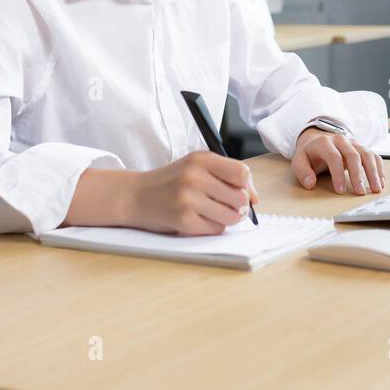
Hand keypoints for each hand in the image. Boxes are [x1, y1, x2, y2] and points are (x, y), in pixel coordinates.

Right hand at [130, 150, 259, 235]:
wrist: (135, 196)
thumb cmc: (170, 182)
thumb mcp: (195, 167)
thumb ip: (225, 175)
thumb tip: (254, 198)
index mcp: (201, 159)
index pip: (242, 173)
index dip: (248, 187)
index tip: (245, 194)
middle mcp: (195, 176)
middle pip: (240, 198)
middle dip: (238, 206)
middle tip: (225, 206)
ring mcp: (188, 199)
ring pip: (231, 216)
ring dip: (226, 219)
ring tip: (211, 213)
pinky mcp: (183, 220)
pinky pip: (216, 229)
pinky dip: (211, 227)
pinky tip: (198, 220)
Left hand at [291, 127, 384, 193]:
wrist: (317, 139)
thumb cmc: (310, 154)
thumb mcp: (299, 161)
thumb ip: (302, 172)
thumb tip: (310, 183)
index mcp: (324, 143)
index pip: (334, 157)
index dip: (337, 174)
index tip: (340, 191)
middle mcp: (341, 140)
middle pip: (353, 155)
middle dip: (358, 175)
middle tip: (360, 193)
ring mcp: (353, 143)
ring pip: (367, 154)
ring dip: (373, 172)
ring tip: (376, 189)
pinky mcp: (361, 148)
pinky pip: (374, 156)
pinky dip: (379, 168)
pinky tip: (381, 182)